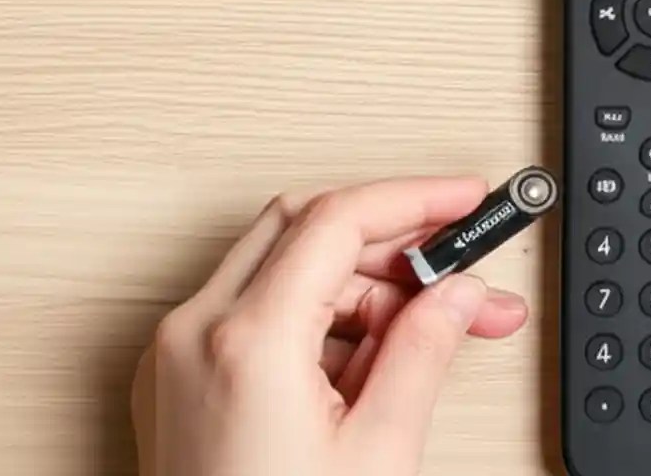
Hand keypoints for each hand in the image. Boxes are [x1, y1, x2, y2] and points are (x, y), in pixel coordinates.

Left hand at [131, 177, 529, 475]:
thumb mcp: (379, 452)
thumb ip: (425, 351)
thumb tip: (461, 292)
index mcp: (246, 343)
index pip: (339, 220)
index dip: (416, 199)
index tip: (469, 201)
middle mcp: (197, 334)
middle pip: (311, 231)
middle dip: (399, 243)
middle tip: (468, 271)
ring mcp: (181, 355)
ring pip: (290, 269)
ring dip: (371, 288)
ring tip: (444, 332)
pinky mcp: (183, 378)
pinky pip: (264, 312)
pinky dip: (328, 319)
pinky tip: (384, 358)